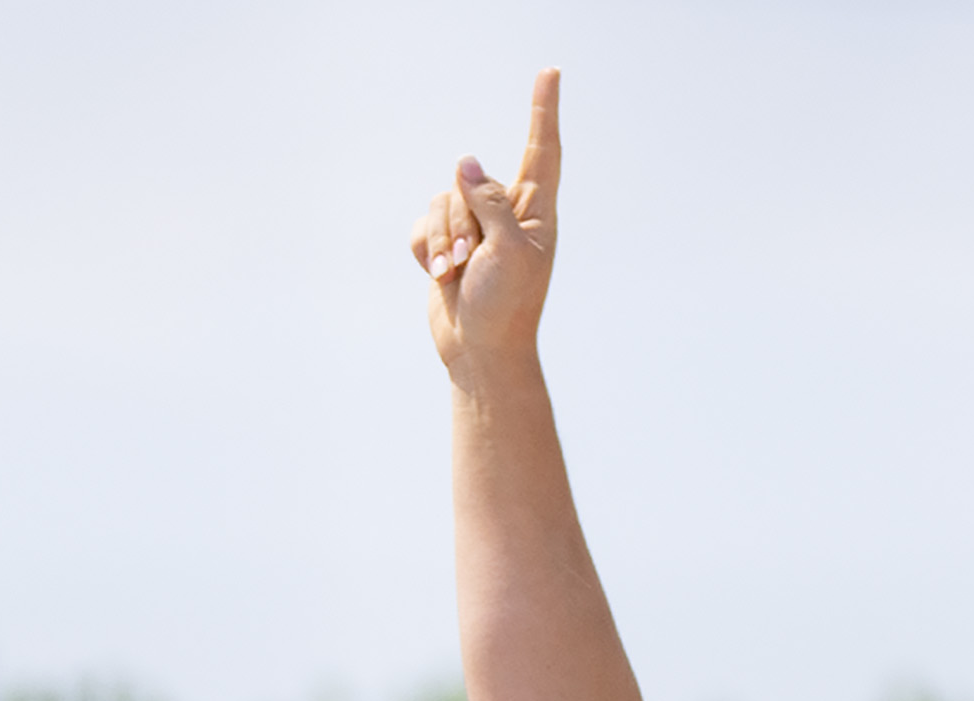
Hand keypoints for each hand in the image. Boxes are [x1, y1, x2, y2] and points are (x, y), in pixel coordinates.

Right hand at [411, 69, 560, 388]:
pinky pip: (424, 225)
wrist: (479, 355)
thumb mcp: (506, 252)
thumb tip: (468, 163)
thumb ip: (489, 202)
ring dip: (442, 240)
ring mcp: (474, 230)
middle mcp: (506, 215)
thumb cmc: (505, 308)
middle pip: (470, 182)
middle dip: (459, 222)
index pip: (543, 151)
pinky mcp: (446, 246)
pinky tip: (439, 276)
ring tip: (455, 274)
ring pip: (443, 201)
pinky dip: (426, 250)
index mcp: (535, 214)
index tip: (550, 72)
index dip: (544, 111)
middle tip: (469, 262)